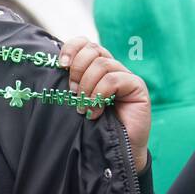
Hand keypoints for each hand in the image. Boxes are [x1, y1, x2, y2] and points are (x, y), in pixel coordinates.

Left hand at [59, 36, 150, 171]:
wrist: (118, 150)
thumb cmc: (95, 126)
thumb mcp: (79, 101)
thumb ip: (72, 84)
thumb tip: (57, 68)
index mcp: (96, 67)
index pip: (85, 43)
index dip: (72, 48)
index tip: (61, 65)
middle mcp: (112, 67)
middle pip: (93, 49)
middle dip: (77, 69)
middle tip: (73, 92)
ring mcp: (126, 76)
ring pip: (101, 64)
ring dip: (87, 88)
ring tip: (84, 108)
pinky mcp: (137, 86)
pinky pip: (113, 80)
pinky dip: (99, 95)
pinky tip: (96, 112)